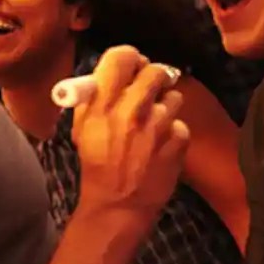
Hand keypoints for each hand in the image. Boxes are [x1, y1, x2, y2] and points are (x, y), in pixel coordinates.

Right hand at [72, 46, 189, 227]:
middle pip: (154, 70)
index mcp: (101, 106)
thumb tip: (113, 69)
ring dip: (165, 106)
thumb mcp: (82, 128)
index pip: (122, 57)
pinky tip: (161, 145)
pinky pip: (181, 122)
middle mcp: (130, 111)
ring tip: (154, 124)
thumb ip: (96, 96)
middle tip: (150, 90)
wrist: (118, 206)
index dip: (130, 57)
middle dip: (154, 78)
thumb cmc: (98, 164)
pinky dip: (174, 131)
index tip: (133, 66)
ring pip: (173, 95)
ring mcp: (157, 126)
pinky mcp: (178, 140)